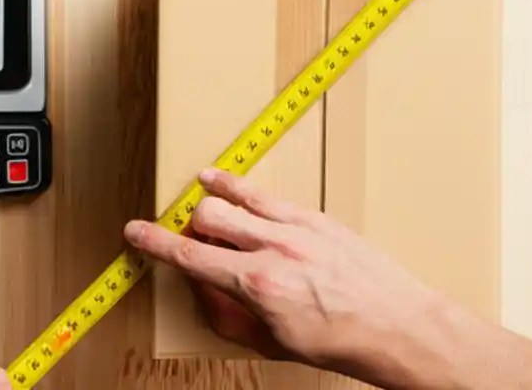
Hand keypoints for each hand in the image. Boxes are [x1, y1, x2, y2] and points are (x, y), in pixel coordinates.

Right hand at [123, 168, 470, 386]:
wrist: (396, 325)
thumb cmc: (339, 341)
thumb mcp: (270, 343)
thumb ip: (227, 314)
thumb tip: (202, 290)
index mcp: (258, 285)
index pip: (190, 256)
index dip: (155, 243)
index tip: (135, 233)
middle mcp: (274, 248)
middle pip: (209, 215)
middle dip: (190, 224)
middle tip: (190, 237)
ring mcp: (298, 227)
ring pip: (237, 195)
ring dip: (212, 194)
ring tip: (199, 189)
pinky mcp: (318, 217)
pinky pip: (269, 194)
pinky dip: (244, 189)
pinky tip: (232, 187)